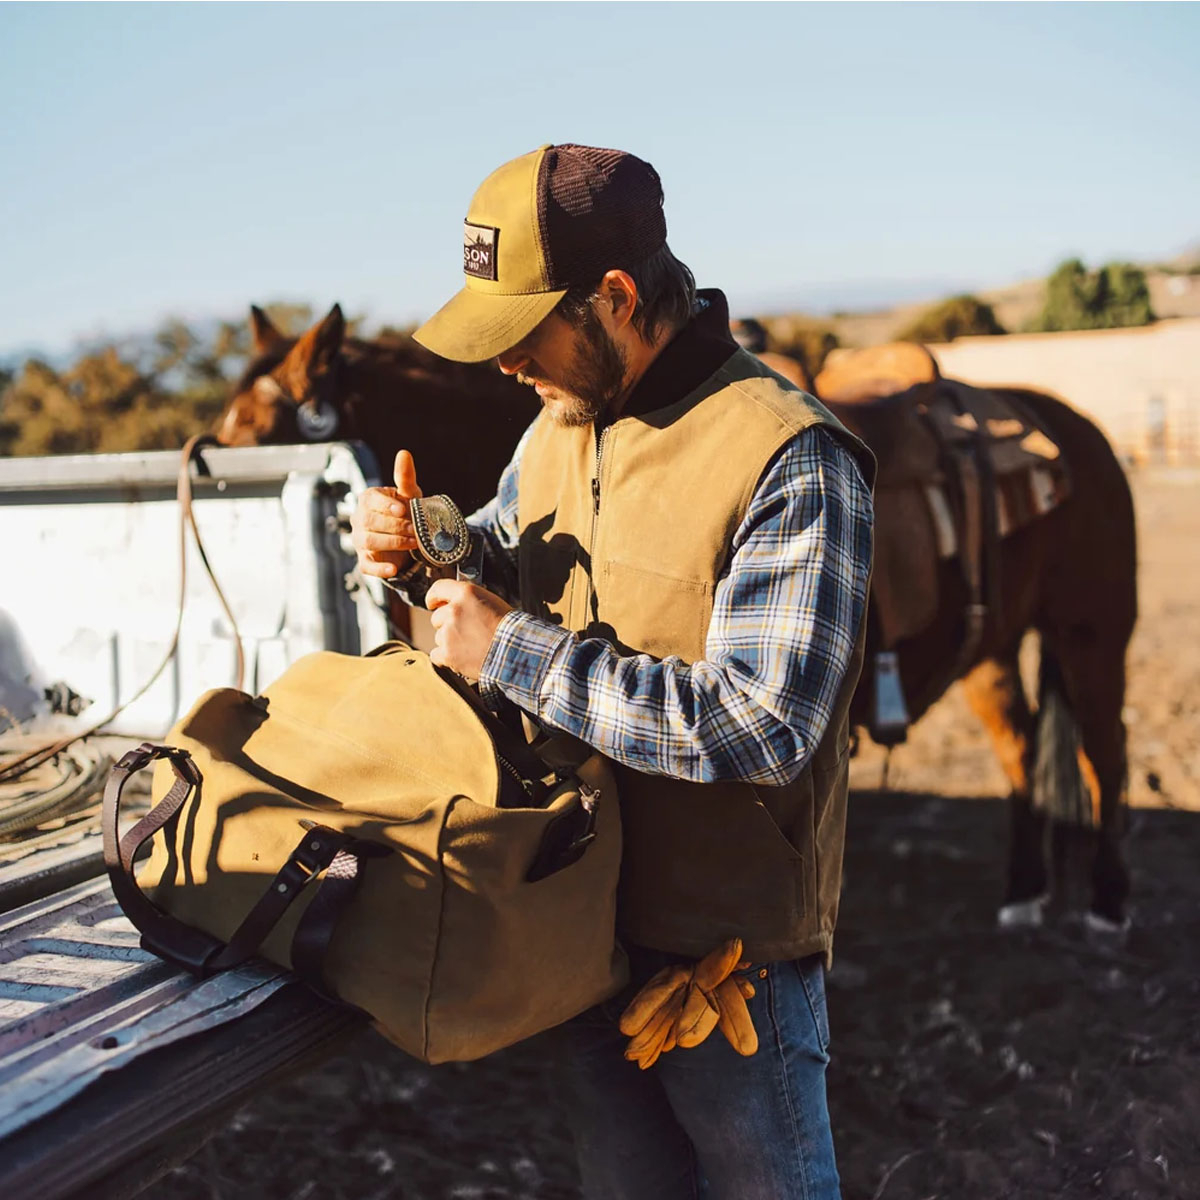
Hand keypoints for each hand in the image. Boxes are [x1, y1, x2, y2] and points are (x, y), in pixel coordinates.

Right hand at [351, 450, 421, 578]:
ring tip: (414, 543)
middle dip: (395, 525)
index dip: (385, 505)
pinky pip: (367, 566)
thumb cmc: (406, 512)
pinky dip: (380, 569)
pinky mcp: (365, 561)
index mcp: (368, 500)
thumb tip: (404, 453)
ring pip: (368, 541)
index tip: (402, 509)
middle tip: (416, 529)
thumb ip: (405, 476)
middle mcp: (359, 519)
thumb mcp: (409, 495)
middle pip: (369, 521)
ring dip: (393, 542)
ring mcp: (360, 541)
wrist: (409, 539)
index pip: (370, 499)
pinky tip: (393, 569)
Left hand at [426, 578, 511, 680]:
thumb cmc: (510, 629)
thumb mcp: (492, 602)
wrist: (516, 653)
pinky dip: (447, 657)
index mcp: (466, 594)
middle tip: (467, 631)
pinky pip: (437, 655)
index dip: (434, 597)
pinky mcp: (447, 654)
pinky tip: (463, 657)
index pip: (438, 589)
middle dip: (447, 624)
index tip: (433, 603)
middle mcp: (453, 611)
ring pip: (439, 637)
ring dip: (450, 641)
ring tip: (472, 645)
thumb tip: (459, 604)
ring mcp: (448, 633)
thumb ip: (470, 601)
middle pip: (437, 617)